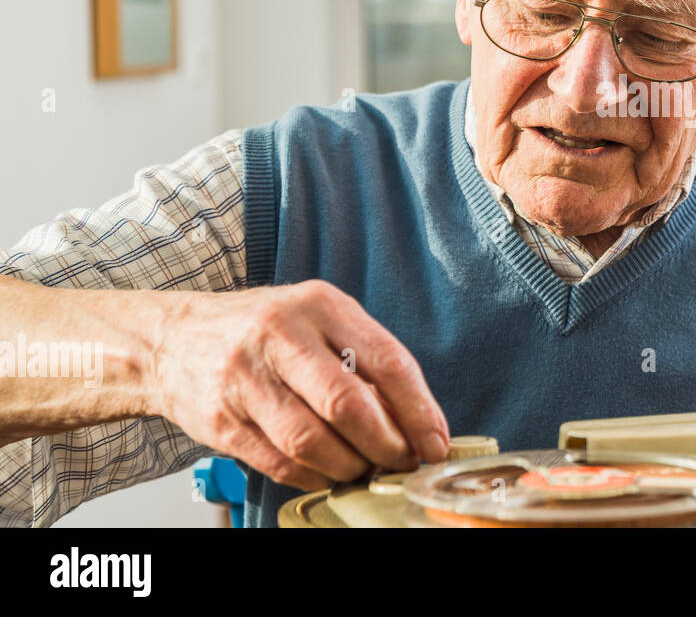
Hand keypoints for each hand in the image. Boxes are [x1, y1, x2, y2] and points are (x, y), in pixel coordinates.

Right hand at [148, 279, 449, 491]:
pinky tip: (329, 474)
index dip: (419, 409)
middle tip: (403, 462)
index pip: (386, 360)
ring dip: (350, 466)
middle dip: (386, 445)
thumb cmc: (262, 330)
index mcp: (319, 305)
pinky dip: (313, 476)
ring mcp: (244, 378)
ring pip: (312, 441)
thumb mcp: (318, 319)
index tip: (436, 442)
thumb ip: (364, 358)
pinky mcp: (219, 418)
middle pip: (348, 404)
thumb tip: (415, 419)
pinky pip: (279, 462)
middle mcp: (280, 335)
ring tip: (366, 469)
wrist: (172, 340)